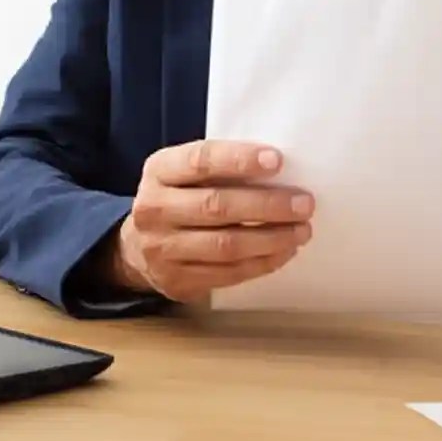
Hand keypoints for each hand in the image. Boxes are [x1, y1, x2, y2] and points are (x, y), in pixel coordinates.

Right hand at [109, 140, 314, 301]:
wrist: (137, 247)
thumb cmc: (177, 199)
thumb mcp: (184, 173)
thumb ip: (219, 167)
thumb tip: (278, 168)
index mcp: (158, 171)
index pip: (200, 160)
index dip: (239, 159)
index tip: (277, 160)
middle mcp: (154, 209)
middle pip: (216, 206)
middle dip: (267, 205)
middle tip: (304, 203)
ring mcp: (163, 249)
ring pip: (225, 245)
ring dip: (272, 238)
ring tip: (302, 230)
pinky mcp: (178, 281)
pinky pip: (228, 274)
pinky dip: (262, 262)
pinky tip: (284, 251)